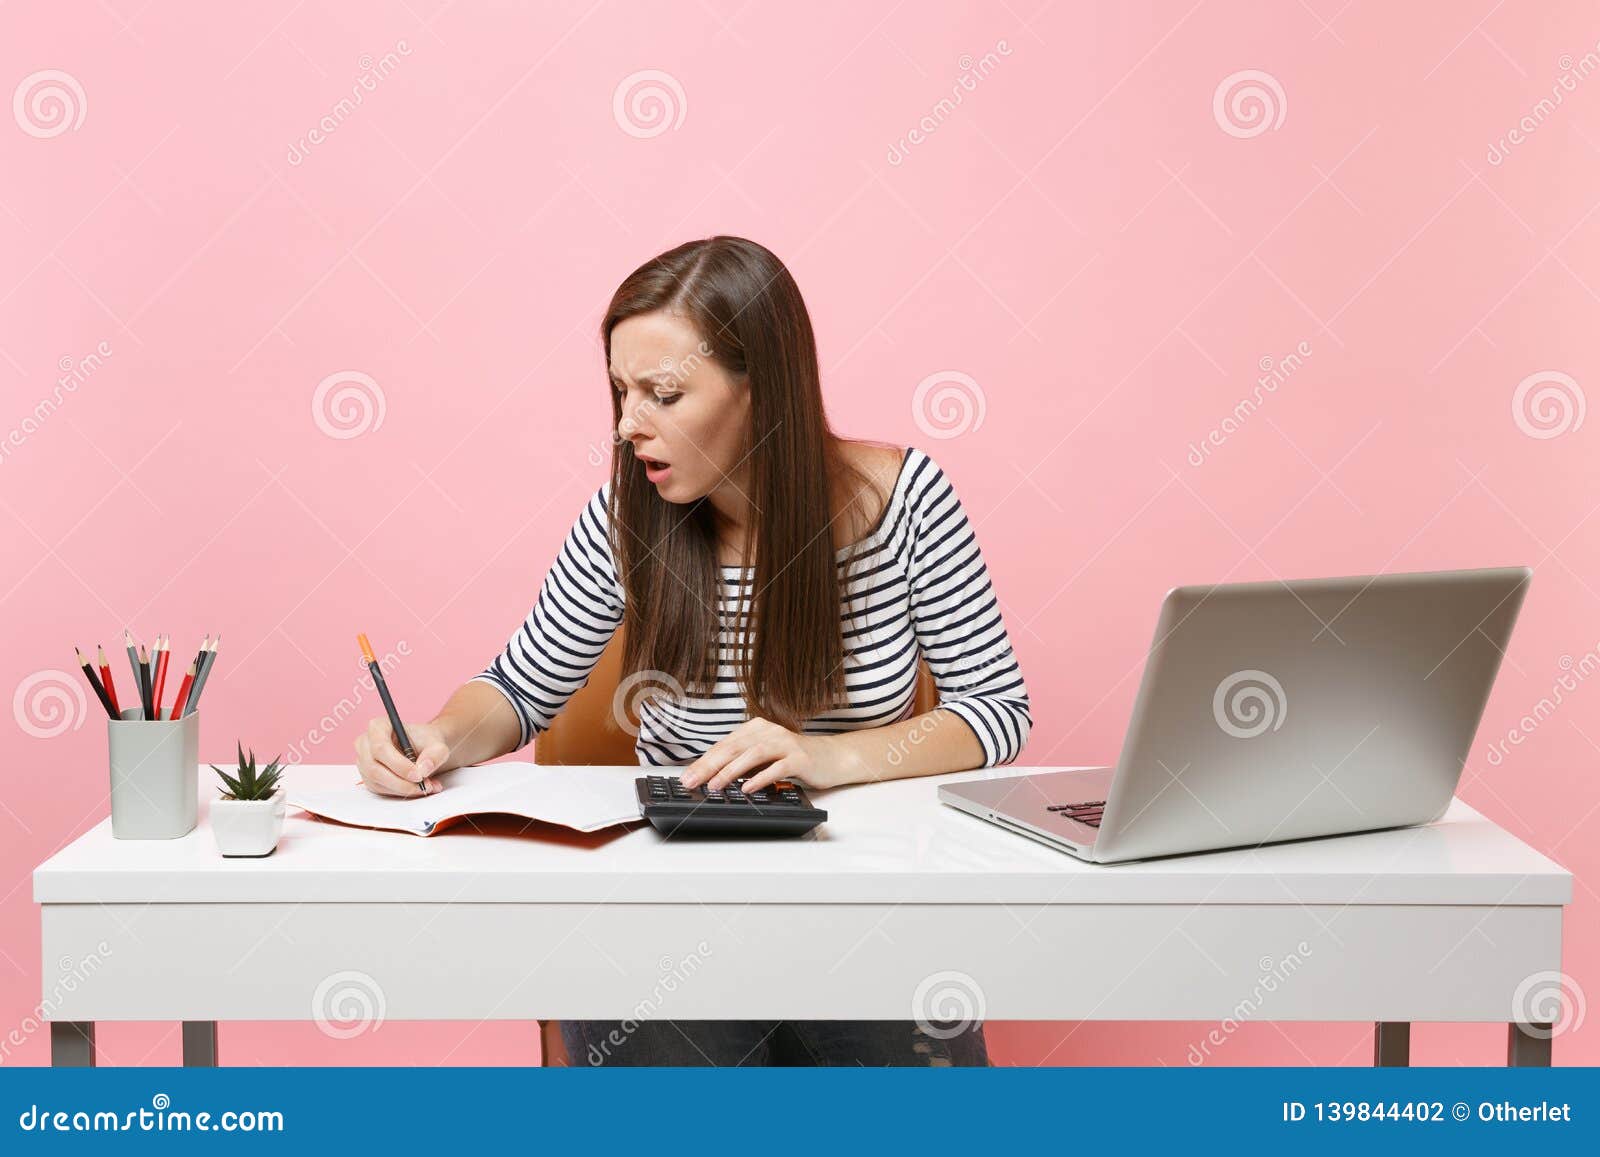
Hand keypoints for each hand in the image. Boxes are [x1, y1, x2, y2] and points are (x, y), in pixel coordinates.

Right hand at [355, 717, 450, 796]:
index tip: (418, 775)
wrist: (425, 749)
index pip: (380, 747)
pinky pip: (381, 790)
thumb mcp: (437, 744)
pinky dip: (401, 792)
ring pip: (378, 782)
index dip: (398, 764)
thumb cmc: (426, 742)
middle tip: (425, 786)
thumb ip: (434, 755)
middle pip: (375, 768)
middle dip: (401, 782)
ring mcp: (364, 762)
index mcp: (378, 726)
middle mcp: (365, 744)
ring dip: (404, 789)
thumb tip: (423, 769)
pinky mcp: (369, 778)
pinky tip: (418, 788)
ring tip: (427, 786)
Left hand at [679, 719, 853, 792]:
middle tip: (692, 781)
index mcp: (756, 729)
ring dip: (731, 771)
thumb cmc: (795, 760)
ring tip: (715, 785)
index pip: (724, 745)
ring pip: (753, 754)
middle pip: (733, 747)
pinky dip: (760, 777)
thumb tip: (713, 778)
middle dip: (709, 765)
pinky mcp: (800, 758)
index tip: (686, 776)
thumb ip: (742, 764)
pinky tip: (748, 788)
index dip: (703, 761)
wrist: (832, 758)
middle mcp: (769, 732)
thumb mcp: (764, 759)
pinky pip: (777, 767)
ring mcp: (785, 743)